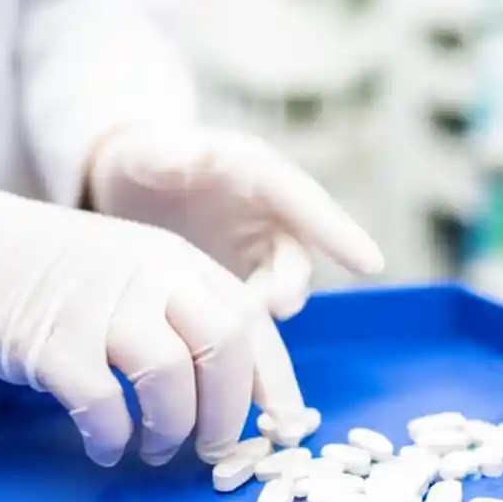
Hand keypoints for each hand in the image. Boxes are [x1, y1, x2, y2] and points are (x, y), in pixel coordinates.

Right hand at [0, 170, 297, 466]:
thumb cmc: (48, 270)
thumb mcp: (130, 268)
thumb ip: (179, 312)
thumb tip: (232, 388)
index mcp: (176, 259)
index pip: (252, 321)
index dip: (276, 381)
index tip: (283, 426)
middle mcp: (148, 275)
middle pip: (224, 346)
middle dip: (230, 410)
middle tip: (215, 448)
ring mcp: (99, 305)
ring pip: (171, 377)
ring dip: (173, 428)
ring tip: (154, 448)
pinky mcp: (49, 341)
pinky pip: (102, 403)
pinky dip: (113, 436)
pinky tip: (105, 445)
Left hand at [87, 125, 383, 319]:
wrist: (129, 183)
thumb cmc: (142, 159)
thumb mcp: (150, 151)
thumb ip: (170, 154)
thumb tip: (196, 153)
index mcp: (257, 171)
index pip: (305, 200)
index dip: (340, 232)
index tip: (373, 264)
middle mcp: (271, 211)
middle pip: (297, 251)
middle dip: (293, 283)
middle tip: (276, 308)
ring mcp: (261, 246)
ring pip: (282, 285)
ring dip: (270, 310)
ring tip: (242, 332)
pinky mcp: (247, 276)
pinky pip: (259, 305)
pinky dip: (251, 328)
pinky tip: (228, 350)